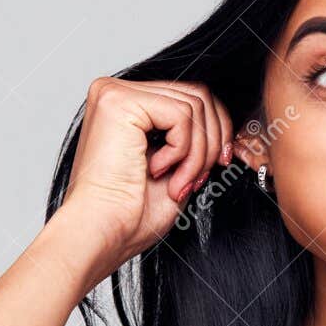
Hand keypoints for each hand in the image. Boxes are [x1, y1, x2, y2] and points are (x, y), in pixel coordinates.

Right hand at [61, 77, 231, 268]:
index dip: (216, 131)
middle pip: (197, 97)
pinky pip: (181, 114)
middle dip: (211, 144)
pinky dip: (182, 151)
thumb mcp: (175, 168)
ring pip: (194, 106)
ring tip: (177, 182)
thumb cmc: (128, 214)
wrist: (101, 232)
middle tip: (197, 179)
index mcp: (128, 107)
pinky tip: (157, 171)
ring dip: (196, 154)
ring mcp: (115, 94)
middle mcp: (118, 93)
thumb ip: (193, 140)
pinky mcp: (119, 101)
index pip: (190, 98)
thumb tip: (223, 128)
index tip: (219, 164)